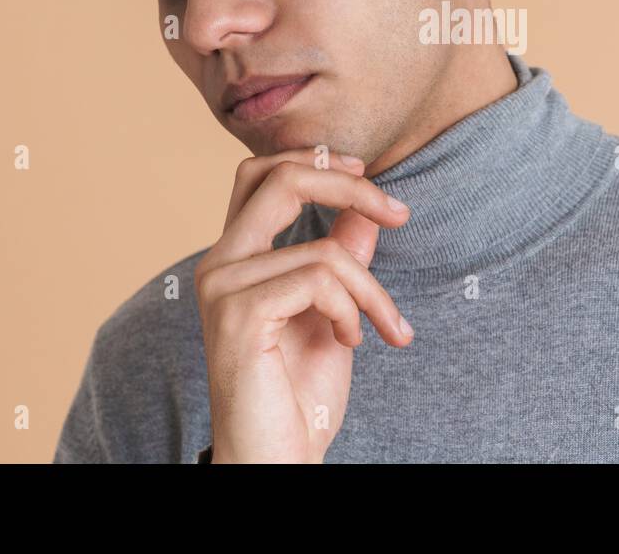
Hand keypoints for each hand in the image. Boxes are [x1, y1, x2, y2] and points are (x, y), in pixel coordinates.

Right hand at [193, 148, 413, 462]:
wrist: (278, 457)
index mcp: (235, 257)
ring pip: (324, 250)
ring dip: (372, 291)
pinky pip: (322, 282)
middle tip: (399, 213)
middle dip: (350, 186)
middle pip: (280, 178)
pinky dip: (354, 311)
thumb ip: (342, 255)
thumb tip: (366, 207)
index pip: (261, 174)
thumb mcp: (335, 309)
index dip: (316, 161)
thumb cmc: (301, 393)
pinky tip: (352, 343)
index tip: (368, 177)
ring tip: (385, 328)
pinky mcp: (238, 315)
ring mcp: (223, 288)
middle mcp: (218, 264)